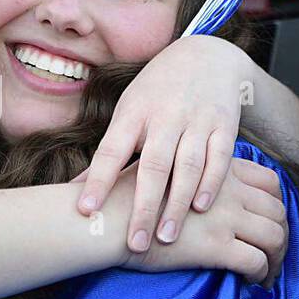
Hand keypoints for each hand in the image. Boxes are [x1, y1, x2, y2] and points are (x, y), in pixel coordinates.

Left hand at [77, 35, 253, 251]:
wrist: (206, 55)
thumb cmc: (156, 93)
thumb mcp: (128, 112)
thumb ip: (108, 153)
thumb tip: (74, 192)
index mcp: (133, 113)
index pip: (111, 150)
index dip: (98, 181)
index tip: (85, 210)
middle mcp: (164, 116)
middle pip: (152, 166)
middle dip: (142, 207)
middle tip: (133, 243)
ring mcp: (196, 119)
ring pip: (187, 166)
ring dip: (176, 204)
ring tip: (166, 238)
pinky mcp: (225, 124)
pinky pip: (219, 158)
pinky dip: (211, 183)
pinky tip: (201, 208)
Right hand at [117, 157, 287, 285]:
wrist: (105, 218)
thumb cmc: (122, 200)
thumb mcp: (160, 174)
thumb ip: (184, 178)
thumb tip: (188, 193)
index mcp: (217, 169)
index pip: (269, 181)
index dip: (276, 203)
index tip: (267, 221)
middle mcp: (228, 190)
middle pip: (279, 210)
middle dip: (282, 234)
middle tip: (272, 253)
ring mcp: (224, 217)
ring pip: (275, 235)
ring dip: (277, 258)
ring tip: (266, 273)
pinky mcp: (216, 246)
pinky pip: (256, 261)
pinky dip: (261, 275)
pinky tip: (249, 283)